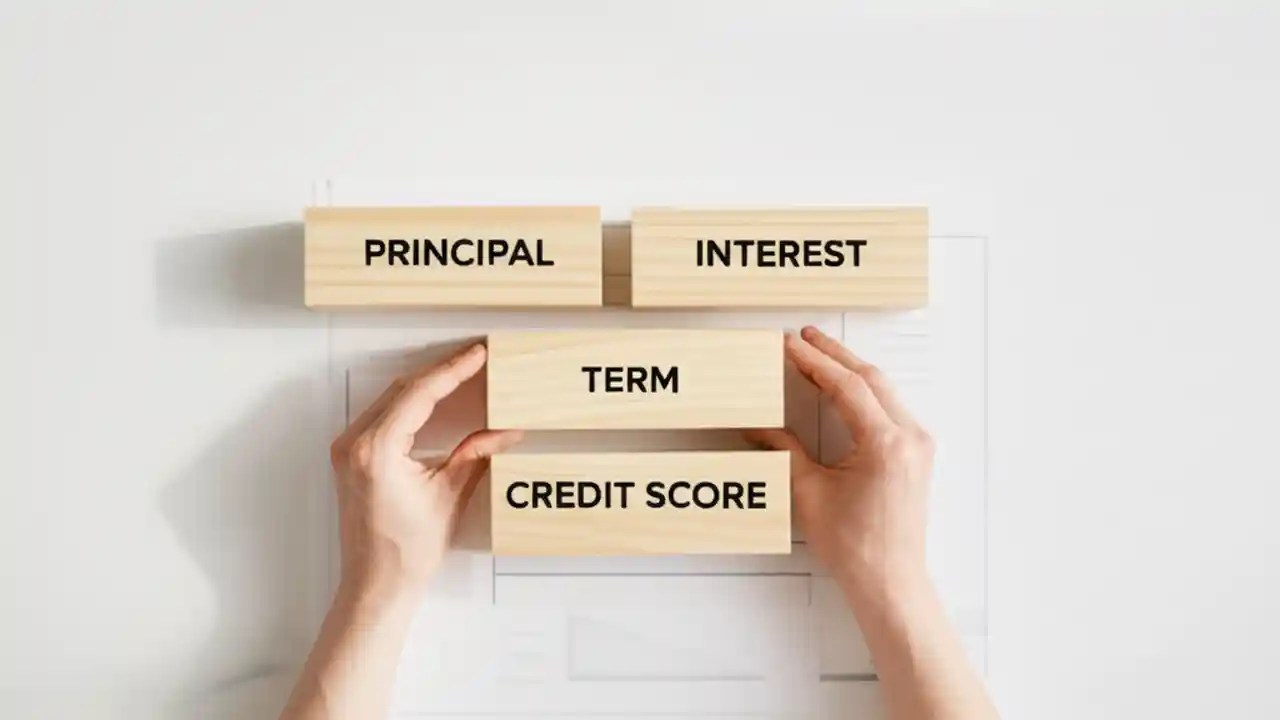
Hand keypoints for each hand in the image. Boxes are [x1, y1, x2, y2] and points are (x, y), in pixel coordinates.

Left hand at [328, 343, 522, 603]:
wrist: (376, 585)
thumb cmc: (407, 552)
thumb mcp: (450, 495)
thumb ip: (477, 454)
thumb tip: (506, 431)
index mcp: (377, 450)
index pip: (420, 394)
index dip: (453, 370)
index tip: (477, 354)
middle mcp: (355, 444)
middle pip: (403, 390)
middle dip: (441, 372)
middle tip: (475, 358)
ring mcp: (348, 449)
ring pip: (391, 398)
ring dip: (426, 384)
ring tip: (460, 372)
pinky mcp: (350, 457)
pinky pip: (382, 414)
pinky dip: (410, 402)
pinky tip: (433, 398)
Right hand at [748, 327, 934, 601]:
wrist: (890, 580)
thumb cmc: (854, 547)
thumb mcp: (808, 493)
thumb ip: (784, 449)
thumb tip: (758, 425)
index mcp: (885, 444)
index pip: (846, 386)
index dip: (814, 361)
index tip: (789, 344)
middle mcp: (909, 438)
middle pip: (870, 379)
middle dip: (833, 355)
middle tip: (803, 338)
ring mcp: (919, 444)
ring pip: (884, 389)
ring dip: (850, 370)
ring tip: (819, 355)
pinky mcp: (918, 454)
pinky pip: (892, 407)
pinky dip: (865, 390)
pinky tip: (845, 386)